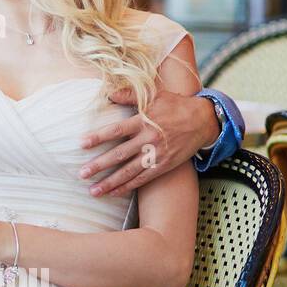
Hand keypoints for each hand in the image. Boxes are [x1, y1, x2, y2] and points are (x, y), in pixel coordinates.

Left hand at [79, 88, 218, 196]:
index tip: (82, 143)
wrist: (204, 121)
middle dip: (100, 165)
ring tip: (93, 190)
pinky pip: (143, 179)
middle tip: (82, 173)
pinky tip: (114, 193)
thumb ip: (129, 94)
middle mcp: (150, 140)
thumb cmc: (175, 105)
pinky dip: (128, 187)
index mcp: (145, 121)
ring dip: (111, 182)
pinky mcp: (164, 166)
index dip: (99, 137)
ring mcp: (157, 155)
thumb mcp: (154, 95)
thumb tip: (107, 93)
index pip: (117, 130)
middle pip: (120, 155)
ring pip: (130, 172)